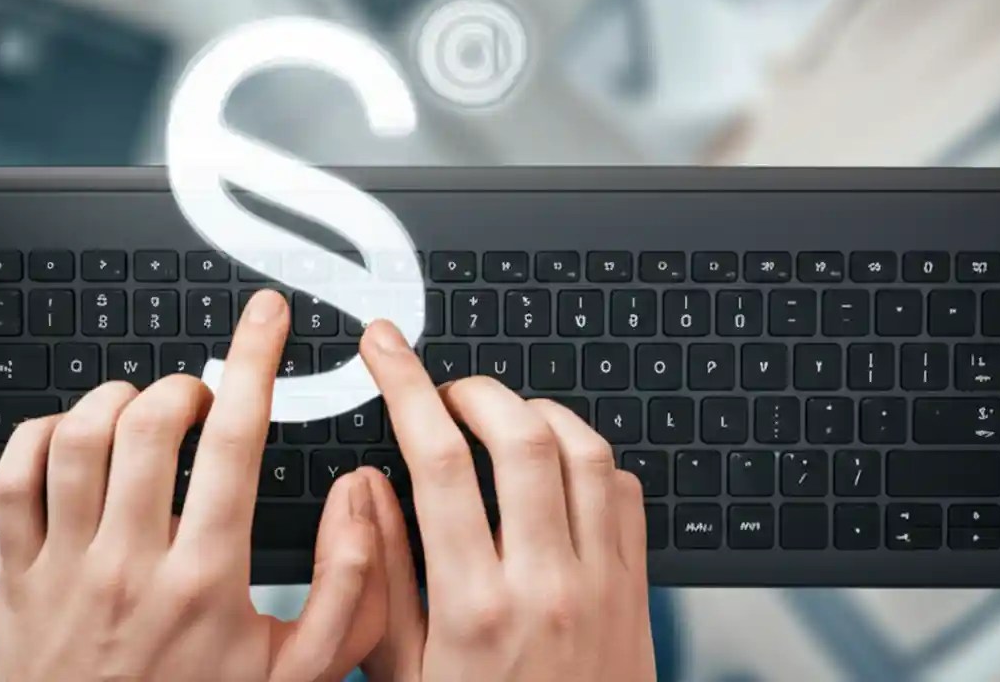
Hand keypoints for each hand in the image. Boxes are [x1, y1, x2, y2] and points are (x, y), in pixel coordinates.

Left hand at [0, 290, 384, 681]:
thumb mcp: (299, 674)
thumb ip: (348, 588)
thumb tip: (360, 502)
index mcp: (206, 578)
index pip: (233, 440)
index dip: (254, 360)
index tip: (265, 317)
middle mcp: (131, 563)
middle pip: (147, 424)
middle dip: (185, 384)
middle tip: (205, 394)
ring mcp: (66, 568)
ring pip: (76, 439)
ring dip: (117, 401)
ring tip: (146, 411)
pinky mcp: (16, 577)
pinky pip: (12, 478)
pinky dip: (41, 435)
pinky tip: (74, 439)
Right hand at [355, 321, 656, 681]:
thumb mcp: (402, 672)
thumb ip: (378, 575)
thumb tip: (363, 487)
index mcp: (474, 606)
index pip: (435, 461)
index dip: (404, 385)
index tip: (385, 349)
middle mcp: (545, 584)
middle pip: (520, 437)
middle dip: (474, 389)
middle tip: (443, 388)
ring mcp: (601, 583)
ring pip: (583, 451)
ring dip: (537, 413)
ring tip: (499, 418)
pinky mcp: (637, 589)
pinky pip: (625, 491)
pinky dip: (590, 457)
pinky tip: (556, 465)